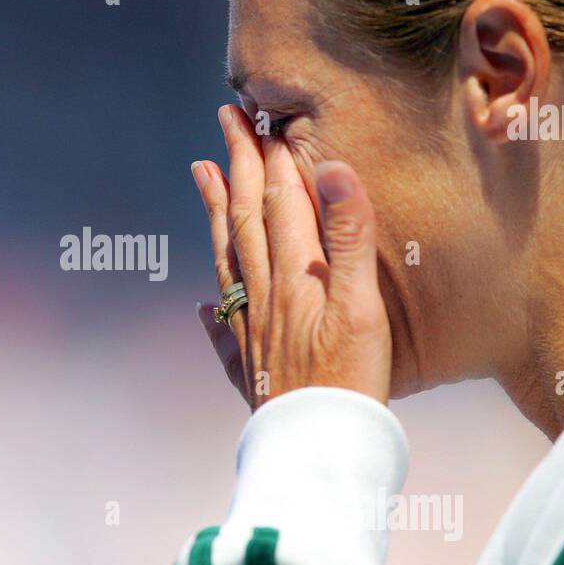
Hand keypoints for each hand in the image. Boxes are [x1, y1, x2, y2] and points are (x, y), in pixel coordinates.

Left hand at [191, 104, 391, 408]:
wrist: (319, 450)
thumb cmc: (350, 380)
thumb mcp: (362, 303)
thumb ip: (349, 235)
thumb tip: (332, 168)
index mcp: (294, 275)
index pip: (279, 200)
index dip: (270, 156)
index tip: (259, 115)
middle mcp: (265, 295)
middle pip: (245, 218)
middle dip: (237, 165)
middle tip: (225, 120)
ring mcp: (252, 331)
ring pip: (229, 259)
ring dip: (216, 214)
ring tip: (201, 176)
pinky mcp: (252, 367)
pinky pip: (224, 326)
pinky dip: (214, 306)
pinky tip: (204, 306)